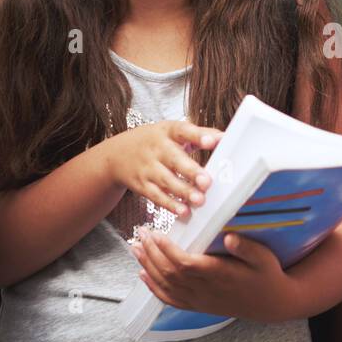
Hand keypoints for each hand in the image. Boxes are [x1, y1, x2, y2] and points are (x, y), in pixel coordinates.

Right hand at [106, 120, 222, 216]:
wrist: (116, 156)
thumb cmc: (153, 142)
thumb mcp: (171, 132)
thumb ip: (199, 134)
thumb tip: (225, 138)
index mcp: (167, 131)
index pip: (183, 130)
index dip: (198, 136)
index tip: (211, 141)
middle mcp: (157, 149)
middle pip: (174, 159)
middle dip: (191, 171)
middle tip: (207, 181)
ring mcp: (148, 168)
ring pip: (166, 180)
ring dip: (183, 191)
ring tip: (199, 200)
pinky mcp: (142, 185)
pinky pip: (156, 196)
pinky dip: (169, 204)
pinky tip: (183, 211)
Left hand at [131, 229, 297, 321]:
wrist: (271, 304)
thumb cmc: (267, 275)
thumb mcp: (265, 258)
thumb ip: (247, 248)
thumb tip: (230, 237)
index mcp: (220, 275)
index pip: (185, 263)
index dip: (167, 249)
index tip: (156, 233)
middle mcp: (206, 290)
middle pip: (170, 273)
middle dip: (152, 253)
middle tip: (141, 233)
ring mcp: (200, 300)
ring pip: (166, 285)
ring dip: (148, 266)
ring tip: (136, 248)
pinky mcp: (198, 306)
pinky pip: (170, 300)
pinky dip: (153, 288)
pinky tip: (142, 275)